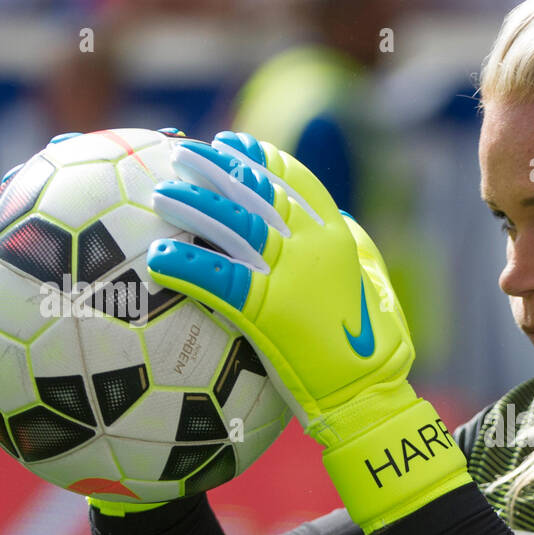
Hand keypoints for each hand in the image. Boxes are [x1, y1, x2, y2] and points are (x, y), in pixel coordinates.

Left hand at [145, 130, 470, 532]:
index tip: (232, 143)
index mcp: (339, 235)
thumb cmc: (375, 350)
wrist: (368, 392)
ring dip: (193, 205)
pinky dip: (185, 264)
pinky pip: (217, 277)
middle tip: (184, 157)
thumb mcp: (373, 284)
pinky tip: (158, 258)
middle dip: (217, 168)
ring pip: (232, 224)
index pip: (295, 180)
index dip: (260, 157)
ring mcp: (291, 275)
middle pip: (257, 191)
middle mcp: (314, 245)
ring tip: (161, 196)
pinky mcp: (268, 309)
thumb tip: (338, 225)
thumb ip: (353, 250)